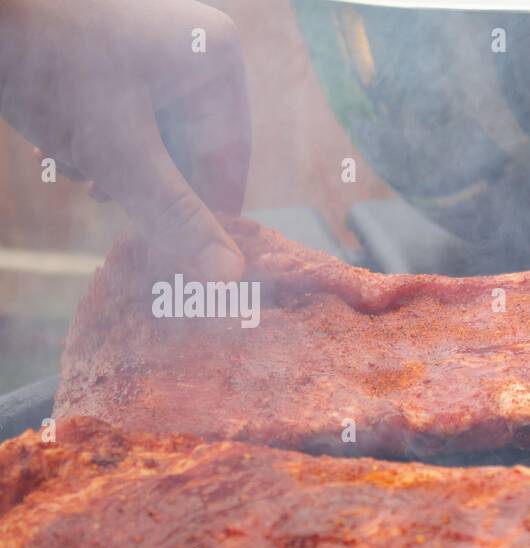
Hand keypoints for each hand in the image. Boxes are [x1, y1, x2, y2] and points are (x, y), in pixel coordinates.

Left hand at [0, 0, 249, 280]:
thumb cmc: (51, 66)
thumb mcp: (120, 153)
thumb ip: (177, 216)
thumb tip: (229, 275)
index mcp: (219, 57)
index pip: (230, 158)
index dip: (207, 212)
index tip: (181, 254)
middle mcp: (197, 44)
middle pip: (190, 147)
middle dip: (145, 180)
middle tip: (105, 199)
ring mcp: (157, 42)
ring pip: (155, 134)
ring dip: (116, 165)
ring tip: (74, 167)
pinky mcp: (118, 47)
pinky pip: (128, 111)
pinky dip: (99, 138)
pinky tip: (62, 146)